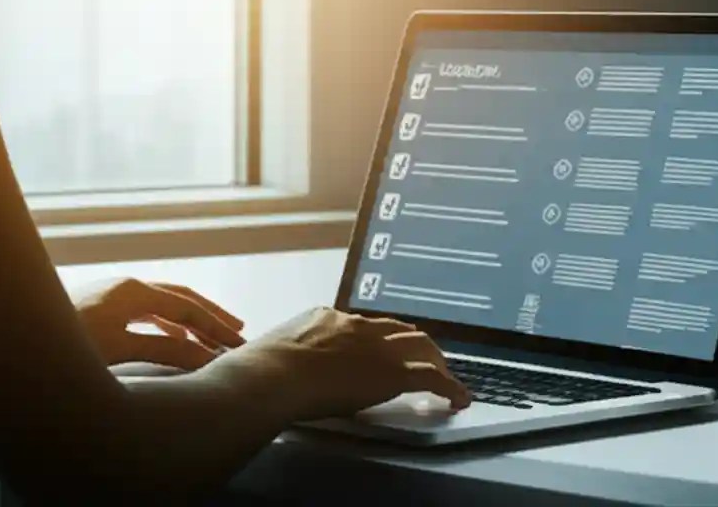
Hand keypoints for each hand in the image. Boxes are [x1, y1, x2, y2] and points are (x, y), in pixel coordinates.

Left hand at [71, 278, 244, 370]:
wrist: (9, 339)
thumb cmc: (63, 343)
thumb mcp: (118, 349)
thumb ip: (166, 351)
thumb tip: (206, 357)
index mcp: (133, 291)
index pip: (187, 307)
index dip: (216, 326)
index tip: (239, 344)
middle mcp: (124, 287)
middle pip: (179, 298)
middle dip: (209, 316)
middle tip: (238, 333)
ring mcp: (110, 296)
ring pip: (162, 305)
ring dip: (189, 322)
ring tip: (211, 340)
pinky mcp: (98, 310)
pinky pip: (144, 313)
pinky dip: (167, 326)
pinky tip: (172, 341)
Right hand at [202, 307, 470, 420]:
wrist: (271, 377)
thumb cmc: (259, 371)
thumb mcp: (272, 353)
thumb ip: (285, 357)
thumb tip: (271, 371)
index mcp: (326, 318)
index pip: (362, 325)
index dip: (376, 339)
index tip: (379, 350)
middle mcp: (356, 326)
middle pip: (397, 329)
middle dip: (413, 344)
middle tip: (423, 360)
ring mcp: (377, 347)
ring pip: (421, 346)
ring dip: (435, 362)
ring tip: (445, 378)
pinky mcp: (392, 373)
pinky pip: (432, 378)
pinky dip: (450, 387)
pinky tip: (458, 399)